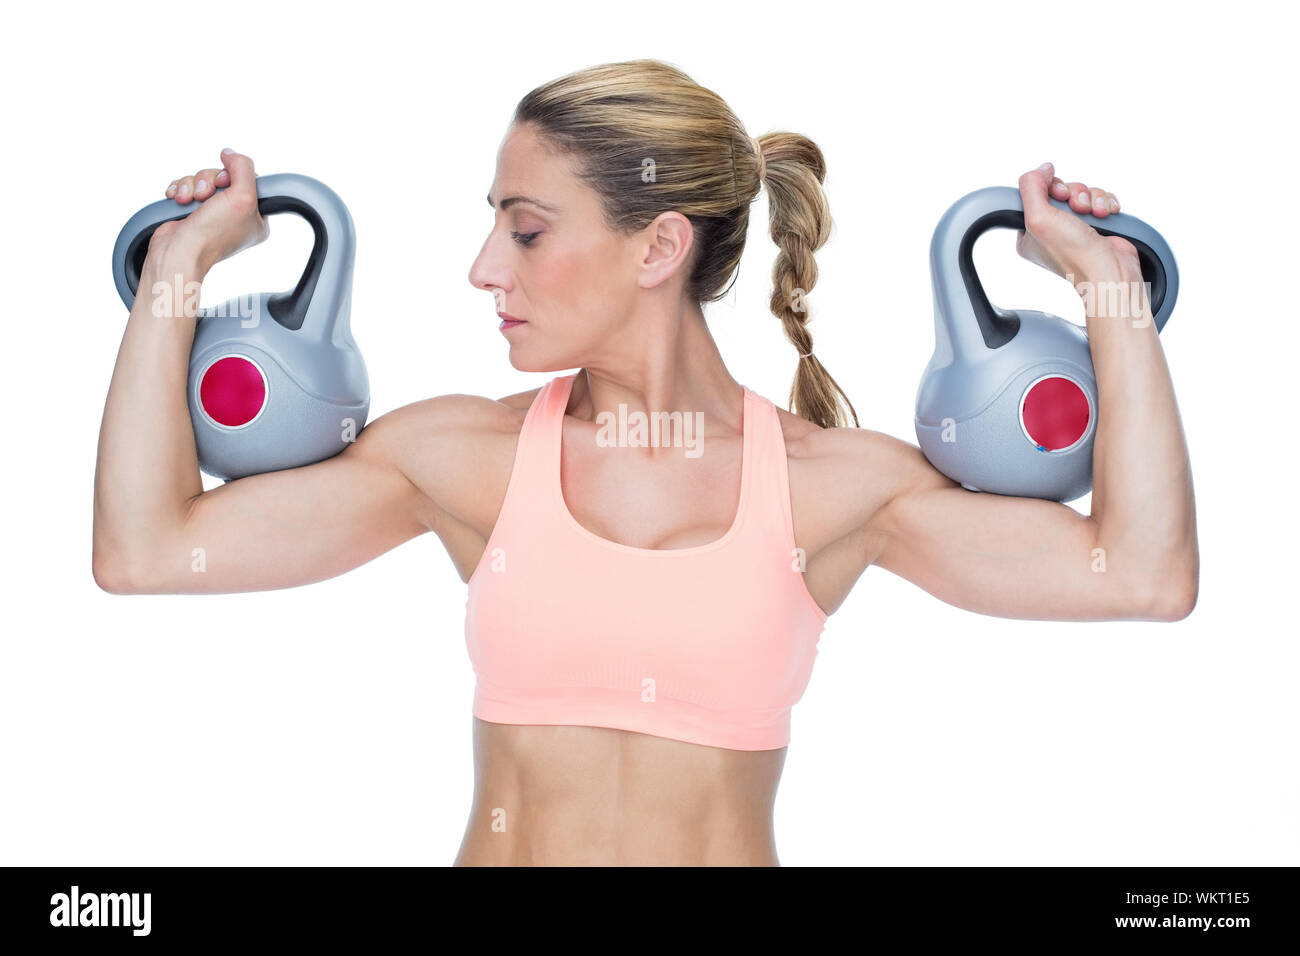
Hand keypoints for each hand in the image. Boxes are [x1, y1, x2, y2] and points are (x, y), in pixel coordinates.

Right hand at [146, 148, 268, 275]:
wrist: (178, 251)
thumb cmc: (212, 233)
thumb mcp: (242, 196)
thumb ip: (243, 168)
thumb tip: (230, 154)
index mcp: (255, 217)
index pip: (250, 180)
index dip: (234, 175)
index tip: (225, 184)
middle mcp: (235, 216)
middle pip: (223, 177)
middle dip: (208, 180)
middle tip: (204, 195)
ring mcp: (212, 214)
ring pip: (202, 180)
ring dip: (192, 185)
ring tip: (187, 200)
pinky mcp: (191, 211)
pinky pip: (186, 186)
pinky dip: (180, 189)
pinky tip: (177, 199)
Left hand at [1015, 162, 1139, 281]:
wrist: (1110, 270)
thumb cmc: (1074, 253)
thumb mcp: (1038, 217)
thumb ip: (1031, 186)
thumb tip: (1043, 168)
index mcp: (1029, 232)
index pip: (1035, 193)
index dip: (1050, 187)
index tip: (1058, 196)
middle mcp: (1051, 230)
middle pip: (1062, 190)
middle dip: (1075, 193)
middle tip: (1079, 208)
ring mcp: (1075, 228)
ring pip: (1083, 193)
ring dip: (1093, 198)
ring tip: (1095, 214)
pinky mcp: (1097, 225)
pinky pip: (1100, 199)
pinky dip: (1105, 203)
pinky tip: (1106, 215)